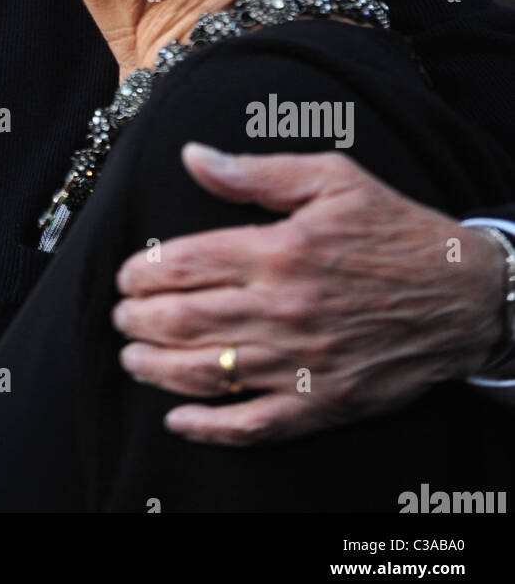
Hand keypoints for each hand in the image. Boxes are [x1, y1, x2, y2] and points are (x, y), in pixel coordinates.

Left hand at [111, 142, 509, 444]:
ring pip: (206, 373)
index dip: (142, 272)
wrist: (464, 295)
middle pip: (184, 319)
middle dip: (138, 320)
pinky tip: (178, 418)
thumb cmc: (394, 230)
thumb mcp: (330, 178)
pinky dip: (208, 426)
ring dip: (156, 368)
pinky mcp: (321, 403)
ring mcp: (301, 362)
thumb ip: (255, 172)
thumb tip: (192, 156)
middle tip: (120, 317)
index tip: (125, 276)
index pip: (185, 264)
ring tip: (133, 357)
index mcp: (280, 250)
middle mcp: (283, 308)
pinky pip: (252, 425)